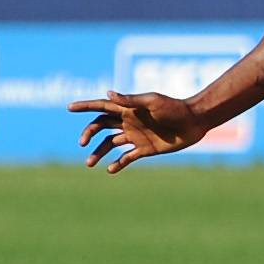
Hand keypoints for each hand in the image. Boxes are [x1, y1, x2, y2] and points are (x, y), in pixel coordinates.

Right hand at [69, 90, 208, 170]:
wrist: (194, 122)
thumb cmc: (175, 108)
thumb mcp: (153, 101)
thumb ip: (131, 100)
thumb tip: (108, 93)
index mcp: (128, 108)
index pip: (101, 106)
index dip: (85, 106)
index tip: (69, 107)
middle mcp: (128, 121)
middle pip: (101, 126)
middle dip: (88, 133)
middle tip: (82, 143)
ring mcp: (136, 136)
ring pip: (110, 144)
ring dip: (99, 152)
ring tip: (90, 163)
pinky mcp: (145, 149)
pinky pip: (127, 157)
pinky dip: (118, 163)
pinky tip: (110, 170)